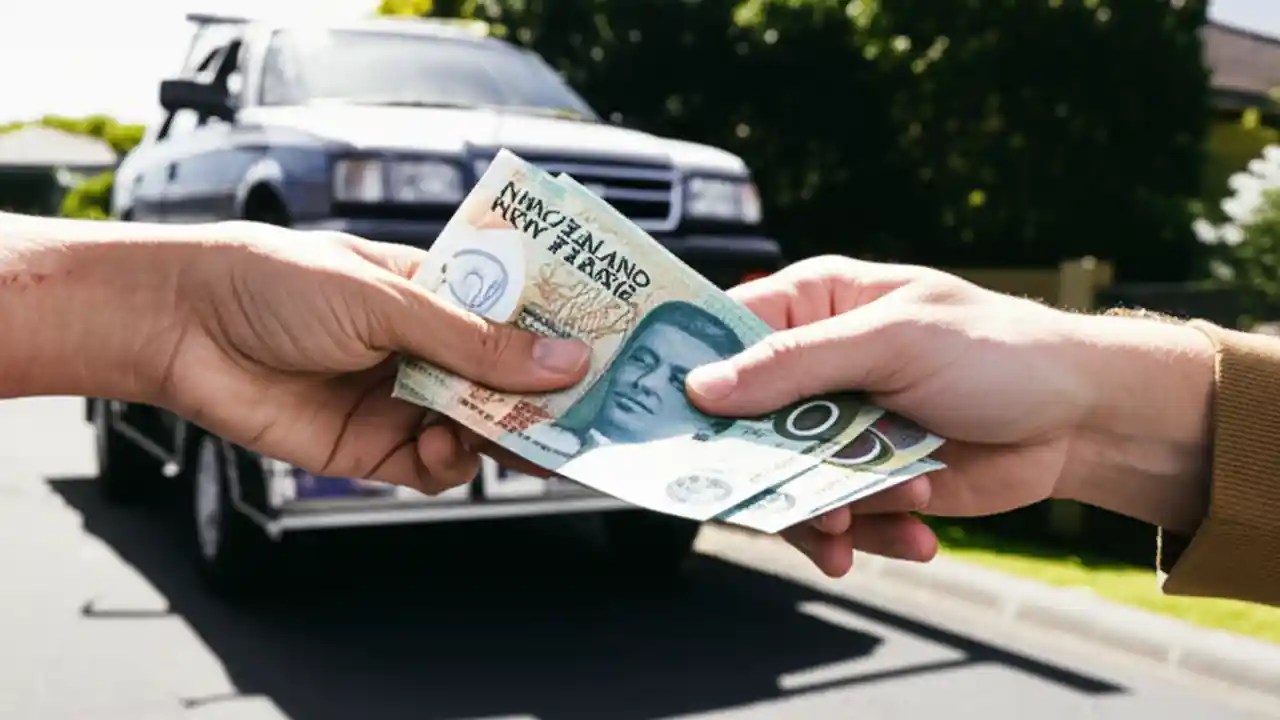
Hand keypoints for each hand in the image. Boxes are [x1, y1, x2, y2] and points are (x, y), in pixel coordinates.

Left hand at [140, 222, 588, 492]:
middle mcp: (431, 348)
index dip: (565, 337)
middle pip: (512, 382)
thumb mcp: (387, 299)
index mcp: (440, 293)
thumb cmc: (278, 283)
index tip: (614, 353)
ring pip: (484, 429)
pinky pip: (438, 467)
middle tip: (589, 416)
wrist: (181, 329)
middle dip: (549, 400)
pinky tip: (443, 442)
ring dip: (505, 435)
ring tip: (512, 434)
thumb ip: (475, 341)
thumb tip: (566, 361)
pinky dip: (454, 462)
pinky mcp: (376, 449)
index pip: (522, 318)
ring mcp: (406, 398)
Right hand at [687, 257, 1214, 576]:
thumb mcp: (891, 340)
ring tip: (856, 530)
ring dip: (816, 513)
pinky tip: (911, 537)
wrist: (1082, 420)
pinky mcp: (870, 478)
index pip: (724, 334)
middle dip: (757, 469)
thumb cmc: (996, 350)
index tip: (661, 420)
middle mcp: (816, 367)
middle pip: (741, 422)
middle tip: (777, 501)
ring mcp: (840, 427)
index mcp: (813, 305)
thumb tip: (702, 385)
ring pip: (782, 480)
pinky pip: (835, 515)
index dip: (689, 373)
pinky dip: (864, 536)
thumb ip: (796, 363)